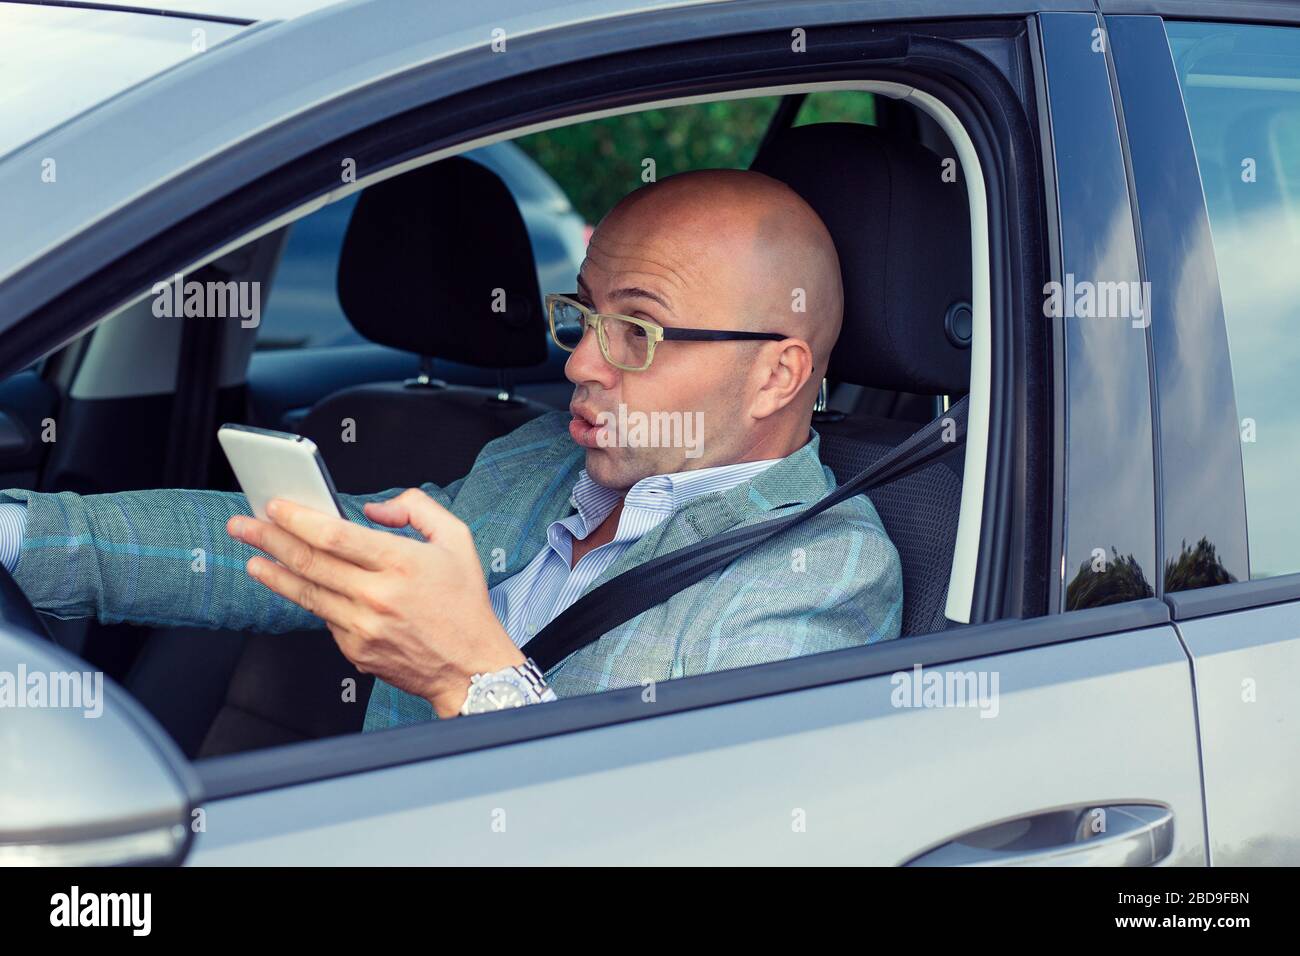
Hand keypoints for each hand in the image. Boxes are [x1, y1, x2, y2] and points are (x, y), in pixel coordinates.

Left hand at [226, 490, 523, 717]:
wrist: (470, 667)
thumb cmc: (464, 604)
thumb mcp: (457, 540)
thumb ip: (418, 509)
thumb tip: (375, 509)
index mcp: (402, 563)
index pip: (334, 535)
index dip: (297, 518)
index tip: (276, 506)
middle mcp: (378, 596)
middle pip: (308, 562)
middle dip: (268, 539)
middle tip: (243, 526)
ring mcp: (363, 626)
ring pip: (305, 594)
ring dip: (273, 573)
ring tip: (252, 557)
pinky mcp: (356, 650)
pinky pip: (325, 618)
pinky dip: (310, 600)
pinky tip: (298, 588)